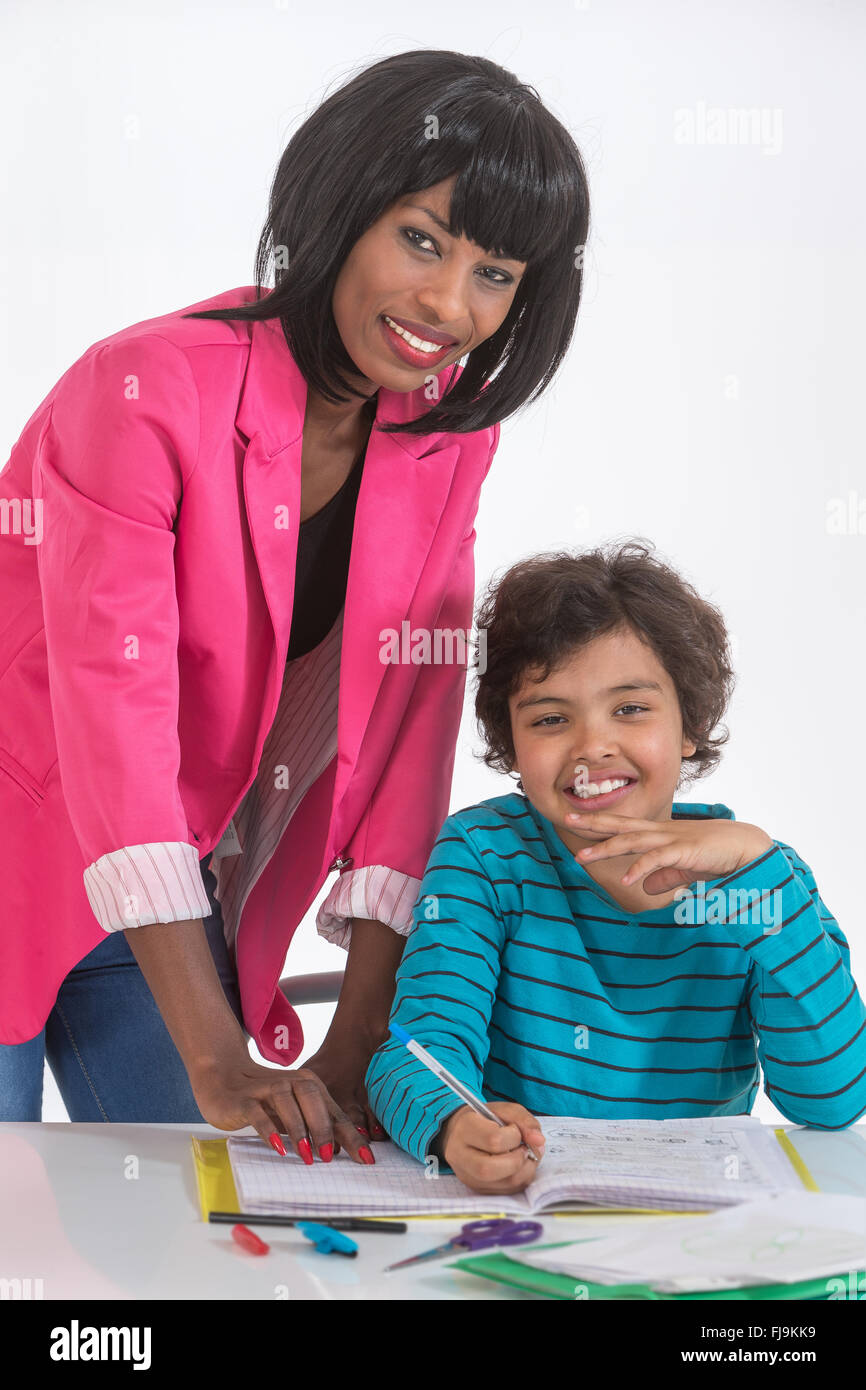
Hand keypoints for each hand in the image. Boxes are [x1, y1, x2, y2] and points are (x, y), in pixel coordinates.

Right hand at [189, 1047, 374, 1163]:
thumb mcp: (293, 1112)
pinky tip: (278, 1147)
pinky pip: (258, 1114)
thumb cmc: (264, 1100)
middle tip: (330, 1157)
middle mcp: (290, 1082)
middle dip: (325, 1129)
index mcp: (309, 1085)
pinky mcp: (244, 1100)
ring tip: (306, 1156)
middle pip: (313, 1099)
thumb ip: (315, 1125)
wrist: (222, 1080)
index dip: (350, 1134)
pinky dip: (269, 1130)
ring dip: (299, 1130)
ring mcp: (266, 1088)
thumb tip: (344, 1151)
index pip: (334, 1111)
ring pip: (287, 1102)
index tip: (366, 1157)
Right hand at [439, 1102, 545, 1194]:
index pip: (493, 1139)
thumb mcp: (505, 1110)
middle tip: (523, 1149)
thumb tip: (539, 1141)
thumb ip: (524, 1121)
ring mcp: (467, 1176)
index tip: (515, 1131)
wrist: (466, 1132)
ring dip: (523, 1171)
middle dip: (517, 1160)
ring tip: (523, 1157)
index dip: (513, 1137)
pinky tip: (518, 1167)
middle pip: (490, 1168)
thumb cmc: (487, 1120)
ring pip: (501, 1184)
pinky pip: (506, 1192)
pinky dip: (520, 1180)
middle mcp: (460, 1155)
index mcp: (465, 1128)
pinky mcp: (477, 1189)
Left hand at [564, 809, 773, 893]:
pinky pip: (657, 859)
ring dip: (605, 848)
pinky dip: (641, 868)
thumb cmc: (716, 855)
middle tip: (566, 818)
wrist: (747, 848)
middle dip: (592, 823)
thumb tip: (644, 887)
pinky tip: (627, 880)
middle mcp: (660, 832)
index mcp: (659, 833)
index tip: (573, 819)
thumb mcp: (683, 869)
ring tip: (582, 858)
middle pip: (619, 825)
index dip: (598, 823)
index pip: (622, 825)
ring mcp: (671, 839)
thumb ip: (663, 876)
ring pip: (631, 841)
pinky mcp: (685, 850)